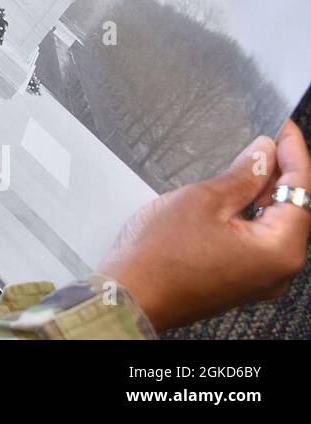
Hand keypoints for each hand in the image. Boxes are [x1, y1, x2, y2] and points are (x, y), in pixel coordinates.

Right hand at [97, 120, 309, 330]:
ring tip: (250, 163)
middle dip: (281, 174)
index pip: (301, 191)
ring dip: (265, 195)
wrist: (131, 295)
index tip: (285, 128)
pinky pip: (259, 243)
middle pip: (293, 211)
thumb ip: (242, 176)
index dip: (294, 153)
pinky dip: (253, 217)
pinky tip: (237, 197)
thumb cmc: (160, 254)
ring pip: (275, 227)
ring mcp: (261, 280)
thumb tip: (264, 153)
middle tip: (267, 140)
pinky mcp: (241, 283)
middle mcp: (280, 270)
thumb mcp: (203, 200)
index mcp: (280, 250)